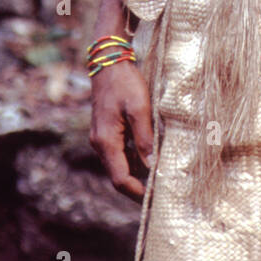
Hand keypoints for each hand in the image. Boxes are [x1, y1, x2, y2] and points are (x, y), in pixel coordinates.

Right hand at [90, 60, 153, 201]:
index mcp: (106, 141)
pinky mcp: (107, 132)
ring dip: (137, 175)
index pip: (120, 179)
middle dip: (137, 188)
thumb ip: (145, 138)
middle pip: (118, 176)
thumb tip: (152, 166)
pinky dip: (134, 161)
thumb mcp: (140, 108)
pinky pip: (120, 154)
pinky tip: (150, 160)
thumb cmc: (125, 83)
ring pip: (119, 166)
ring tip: (158, 180)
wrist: (109, 62)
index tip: (155, 198)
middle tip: (160, 194)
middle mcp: (100, 144)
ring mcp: (102, 138)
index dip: (137, 192)